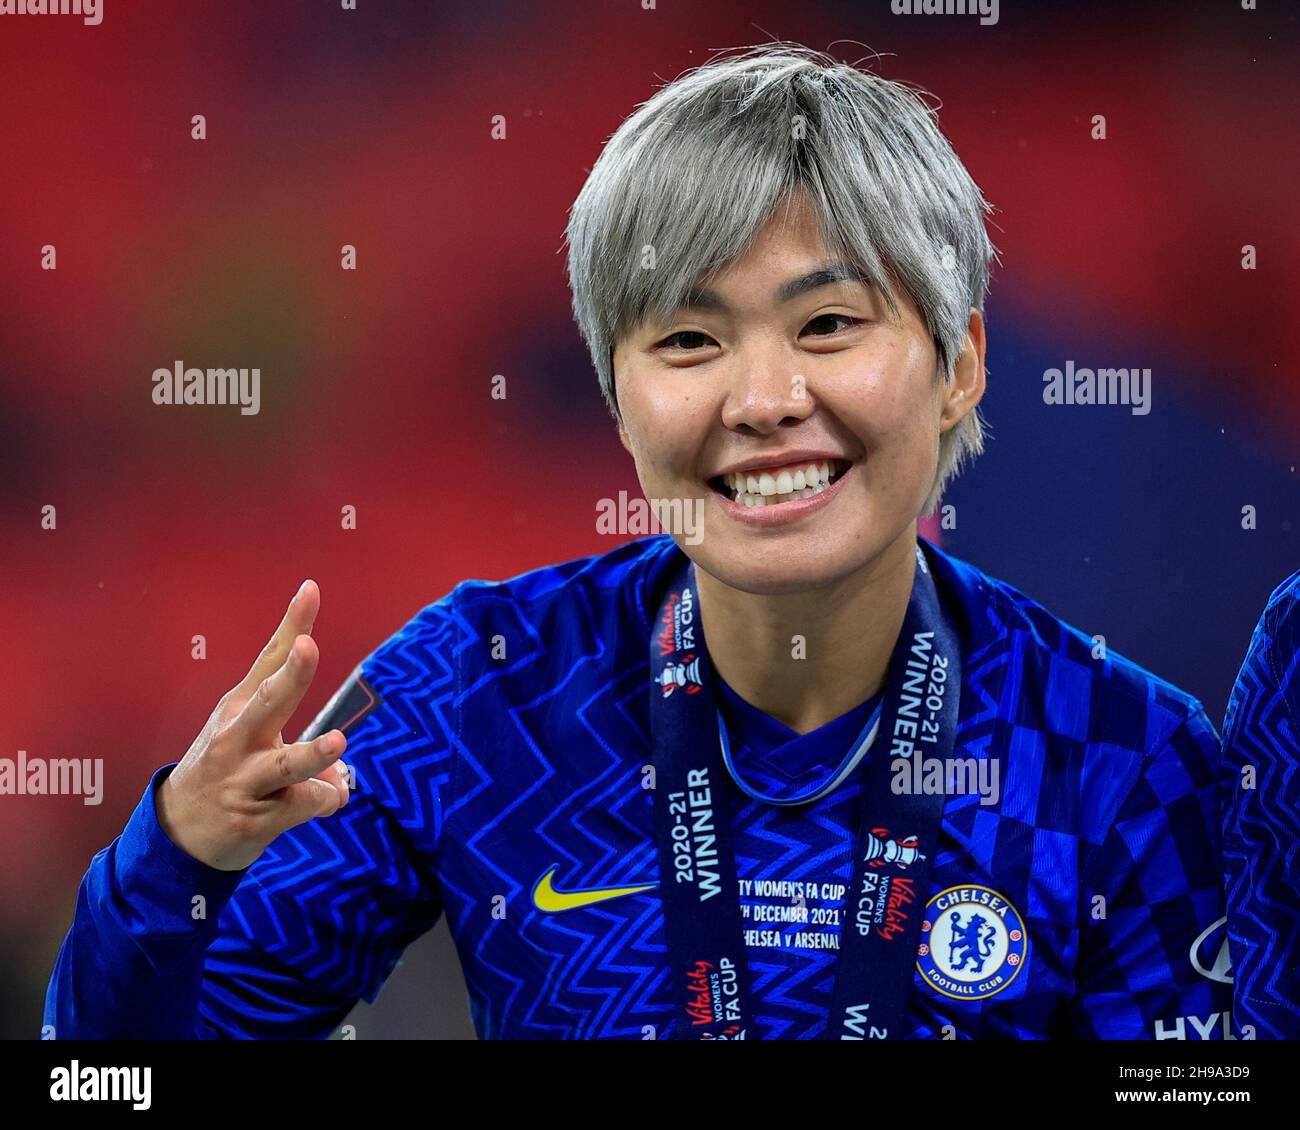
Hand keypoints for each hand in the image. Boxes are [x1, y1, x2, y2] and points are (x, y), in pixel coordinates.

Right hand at [155, 580, 349, 871]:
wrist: (177, 832)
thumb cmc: (224, 768)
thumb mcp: (246, 730)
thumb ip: (302, 730)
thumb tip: (338, 748)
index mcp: (240, 706)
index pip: (270, 657)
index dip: (293, 623)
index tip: (311, 589)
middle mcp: (239, 737)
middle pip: (272, 699)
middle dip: (293, 673)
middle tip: (308, 647)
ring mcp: (244, 779)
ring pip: (286, 764)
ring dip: (313, 754)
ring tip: (336, 744)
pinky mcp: (254, 819)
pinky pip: (304, 804)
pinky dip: (327, 799)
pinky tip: (327, 798)